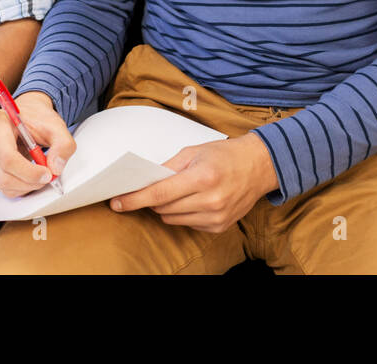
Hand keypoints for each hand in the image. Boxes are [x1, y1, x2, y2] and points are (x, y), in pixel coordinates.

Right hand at [0, 91, 74, 196]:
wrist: (26, 117)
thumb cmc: (36, 118)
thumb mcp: (56, 126)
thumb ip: (63, 145)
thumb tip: (56, 168)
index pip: (7, 158)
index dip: (29, 172)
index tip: (47, 174)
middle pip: (4, 175)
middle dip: (30, 181)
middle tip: (47, 175)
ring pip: (3, 184)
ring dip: (26, 185)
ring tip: (39, 172)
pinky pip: (2, 187)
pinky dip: (20, 186)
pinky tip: (28, 173)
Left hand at [110, 133, 278, 233]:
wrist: (259, 166)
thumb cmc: (225, 154)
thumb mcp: (194, 151)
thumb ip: (168, 167)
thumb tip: (144, 181)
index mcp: (202, 177)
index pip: (159, 194)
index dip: (135, 199)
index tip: (117, 202)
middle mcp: (210, 200)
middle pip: (163, 209)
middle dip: (151, 200)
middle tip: (153, 187)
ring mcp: (215, 216)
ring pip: (172, 219)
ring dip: (166, 208)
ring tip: (180, 191)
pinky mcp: (219, 226)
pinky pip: (187, 224)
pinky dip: (183, 213)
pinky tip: (194, 199)